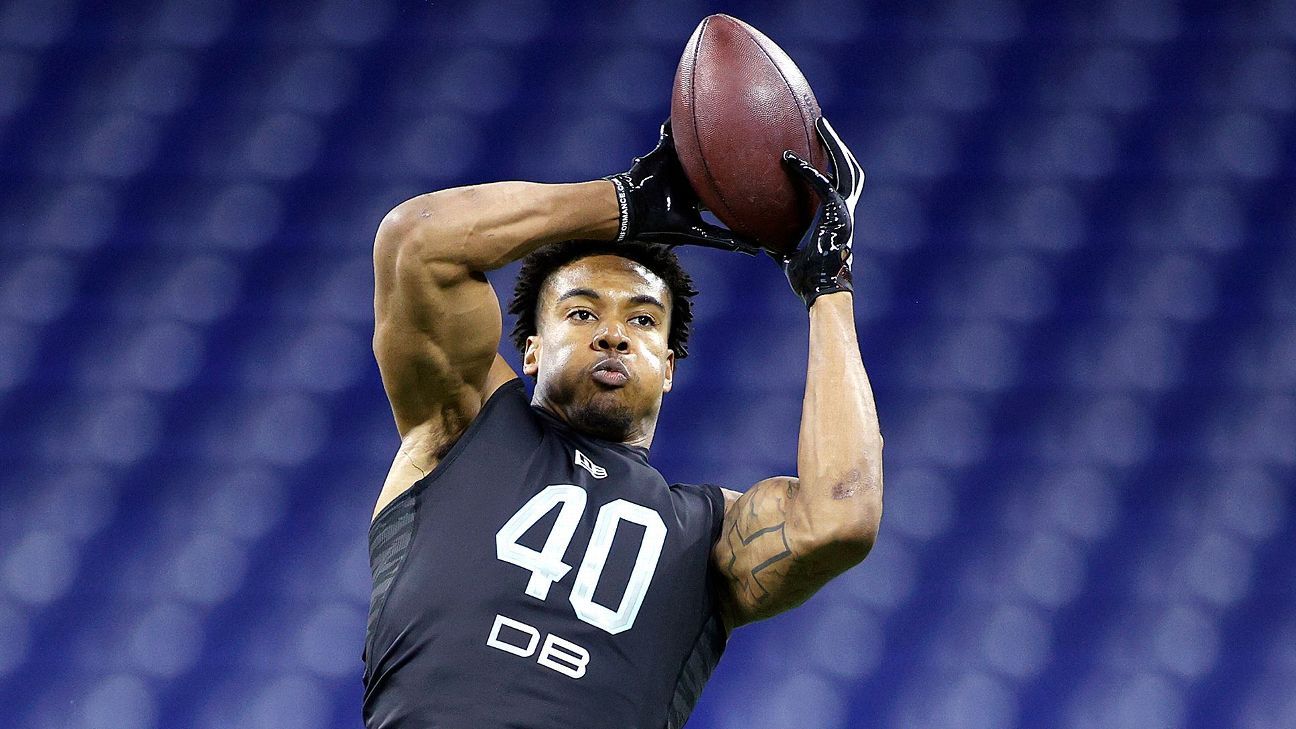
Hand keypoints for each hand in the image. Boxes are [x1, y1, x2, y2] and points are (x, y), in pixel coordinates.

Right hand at [605, 121, 759, 253]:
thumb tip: (754, 249)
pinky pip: (669, 134)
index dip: (735, 181)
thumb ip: (724, 239)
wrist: (632, 212)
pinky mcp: (661, 153)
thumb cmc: (661, 225)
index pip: (719, 186)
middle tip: (747, 141)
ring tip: (721, 116)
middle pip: (709, 163)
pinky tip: (685, 105)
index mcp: (697, 196)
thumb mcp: (697, 233)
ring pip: (692, 147)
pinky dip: (675, 124)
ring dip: (701, 133)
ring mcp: (675, 165)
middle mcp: (687, 179)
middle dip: (724, 154)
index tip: (755, 176)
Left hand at [774, 117, 864, 308]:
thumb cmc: (806, 279)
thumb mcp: (786, 253)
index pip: (840, 182)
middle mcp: (846, 210)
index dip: (833, 162)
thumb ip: (774, 239)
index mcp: (837, 217)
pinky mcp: (838, 216)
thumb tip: (750, 234)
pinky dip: (807, 172)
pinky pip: (823, 186)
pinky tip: (789, 159)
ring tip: (818, 124)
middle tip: (821, 123)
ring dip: (833, 145)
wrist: (821, 292)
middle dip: (838, 144)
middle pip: (849, 168)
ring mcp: (845, 212)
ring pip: (845, 169)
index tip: (819, 144)